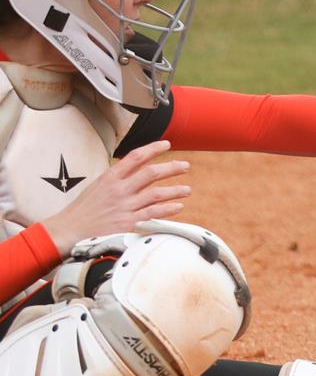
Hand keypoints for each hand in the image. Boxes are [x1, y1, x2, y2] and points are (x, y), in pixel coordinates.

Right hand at [42, 141, 191, 252]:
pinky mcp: (128, 223)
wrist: (68, 230)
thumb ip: (118, 177)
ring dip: (175, 190)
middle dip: (172, 168)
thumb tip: (137, 168)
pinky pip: (153, 214)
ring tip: (187, 189)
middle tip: (185, 166)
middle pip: (151, 173)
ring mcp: (124, 207)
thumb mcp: (97, 185)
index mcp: (110, 177)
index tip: (166, 145)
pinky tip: (178, 206)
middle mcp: (119, 190)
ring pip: (156, 194)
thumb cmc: (84, 208)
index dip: (153, 149)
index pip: (136, 157)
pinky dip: (167, 209)